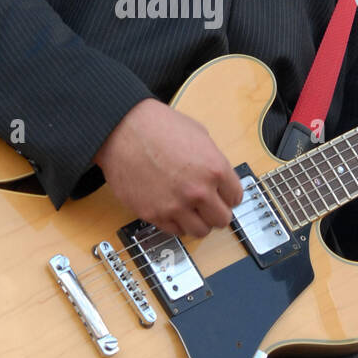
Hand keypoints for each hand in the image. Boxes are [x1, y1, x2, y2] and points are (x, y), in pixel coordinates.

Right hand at [94, 98, 243, 237]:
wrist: (122, 130)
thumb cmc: (156, 126)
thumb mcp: (198, 135)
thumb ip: (213, 161)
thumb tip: (220, 179)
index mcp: (214, 169)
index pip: (236, 198)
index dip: (228, 195)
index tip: (222, 195)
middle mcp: (198, 191)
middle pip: (222, 220)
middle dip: (216, 212)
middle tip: (208, 206)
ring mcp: (175, 206)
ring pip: (200, 231)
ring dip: (198, 222)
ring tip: (190, 210)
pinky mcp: (153, 214)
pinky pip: (175, 231)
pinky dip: (176, 223)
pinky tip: (172, 209)